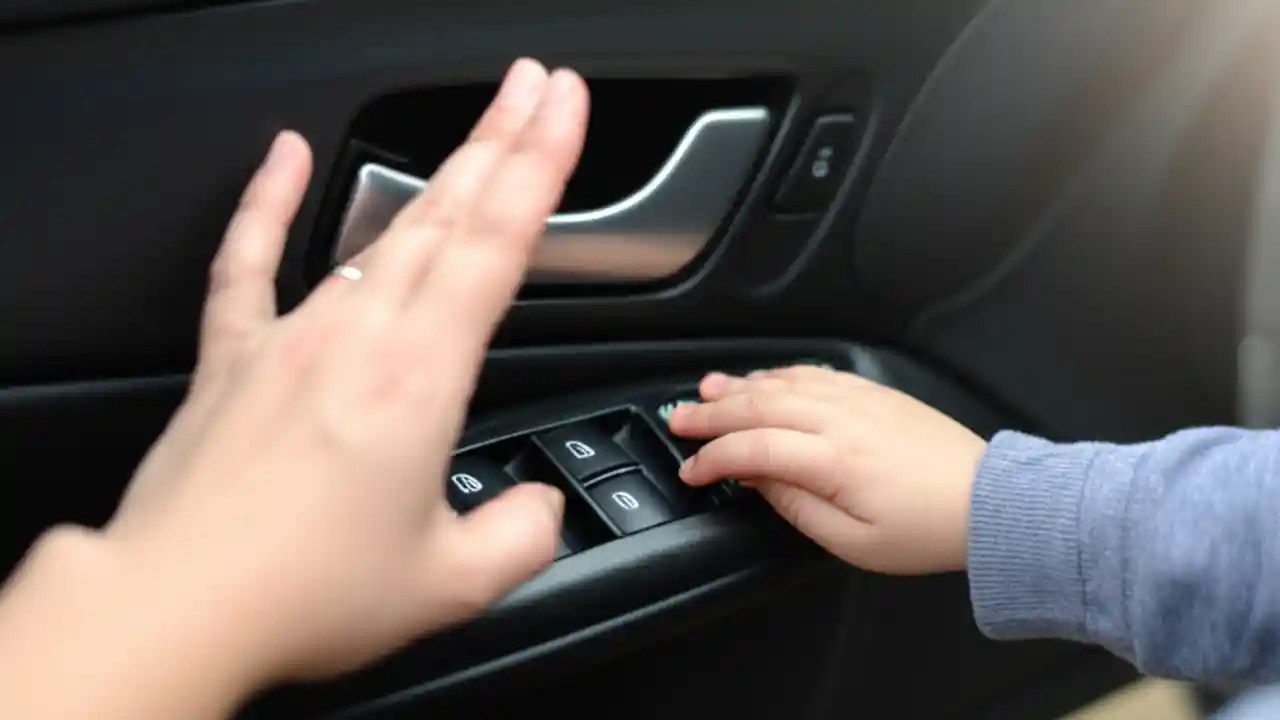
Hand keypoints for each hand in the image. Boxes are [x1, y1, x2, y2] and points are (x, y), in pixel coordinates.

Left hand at [0, 57, 589, 717]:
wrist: (176, 605)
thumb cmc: (301, 593)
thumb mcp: (449, 584)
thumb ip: (520, 537)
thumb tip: (539, 512)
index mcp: (418, 377)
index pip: (495, 244)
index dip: (539, 165)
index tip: (563, 106)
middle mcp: (355, 337)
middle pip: (445, 216)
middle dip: (501, 141)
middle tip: (537, 87)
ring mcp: (290, 338)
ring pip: (374, 234)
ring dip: (434, 180)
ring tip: (472, 139)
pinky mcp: (233, 359)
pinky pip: (250, 259)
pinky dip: (268, 201)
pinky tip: (284, 155)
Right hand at [667, 365, 985, 573]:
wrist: (989, 501)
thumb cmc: (926, 530)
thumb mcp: (853, 542)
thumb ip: (796, 507)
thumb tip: (757, 480)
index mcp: (832, 460)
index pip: (753, 448)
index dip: (713, 458)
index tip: (691, 470)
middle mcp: (840, 420)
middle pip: (758, 405)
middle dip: (711, 412)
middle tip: (678, 419)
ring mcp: (857, 400)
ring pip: (783, 382)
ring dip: (739, 386)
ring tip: (706, 390)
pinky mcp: (873, 392)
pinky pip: (814, 373)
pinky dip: (779, 375)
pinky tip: (762, 380)